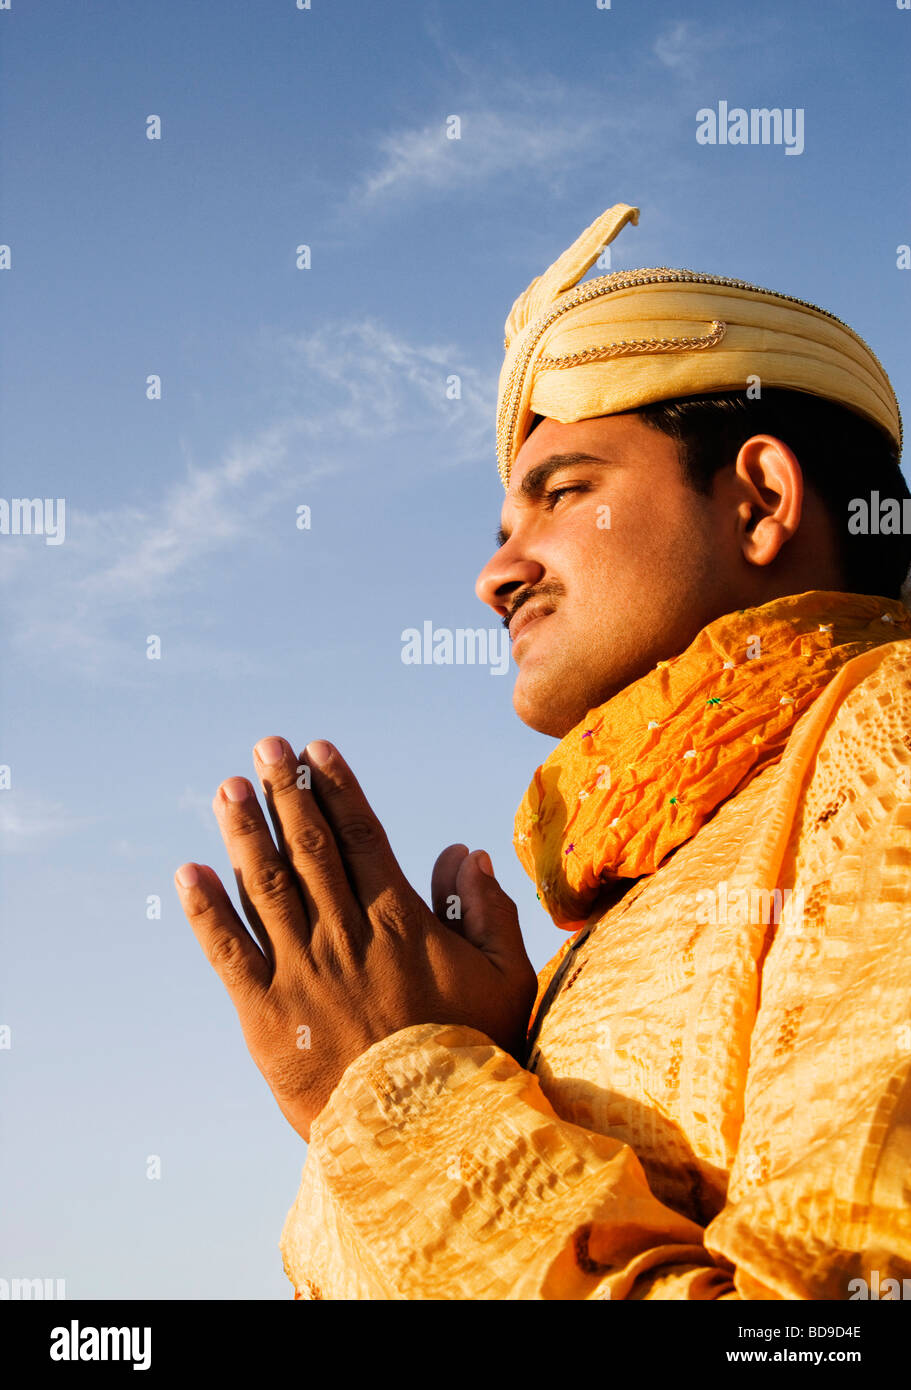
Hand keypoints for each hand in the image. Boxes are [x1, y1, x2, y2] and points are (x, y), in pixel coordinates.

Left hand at [175, 737, 538, 1141]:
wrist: (425, 1138)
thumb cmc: (475, 1056)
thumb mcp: (505, 979)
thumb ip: (487, 912)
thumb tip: (465, 852)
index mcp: (399, 920)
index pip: (361, 836)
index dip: (336, 789)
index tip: (315, 750)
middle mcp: (345, 934)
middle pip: (309, 848)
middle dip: (285, 792)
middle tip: (264, 746)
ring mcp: (301, 972)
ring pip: (265, 886)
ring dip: (244, 833)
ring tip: (227, 790)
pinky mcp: (264, 1015)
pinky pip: (227, 952)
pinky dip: (205, 910)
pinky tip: (188, 872)